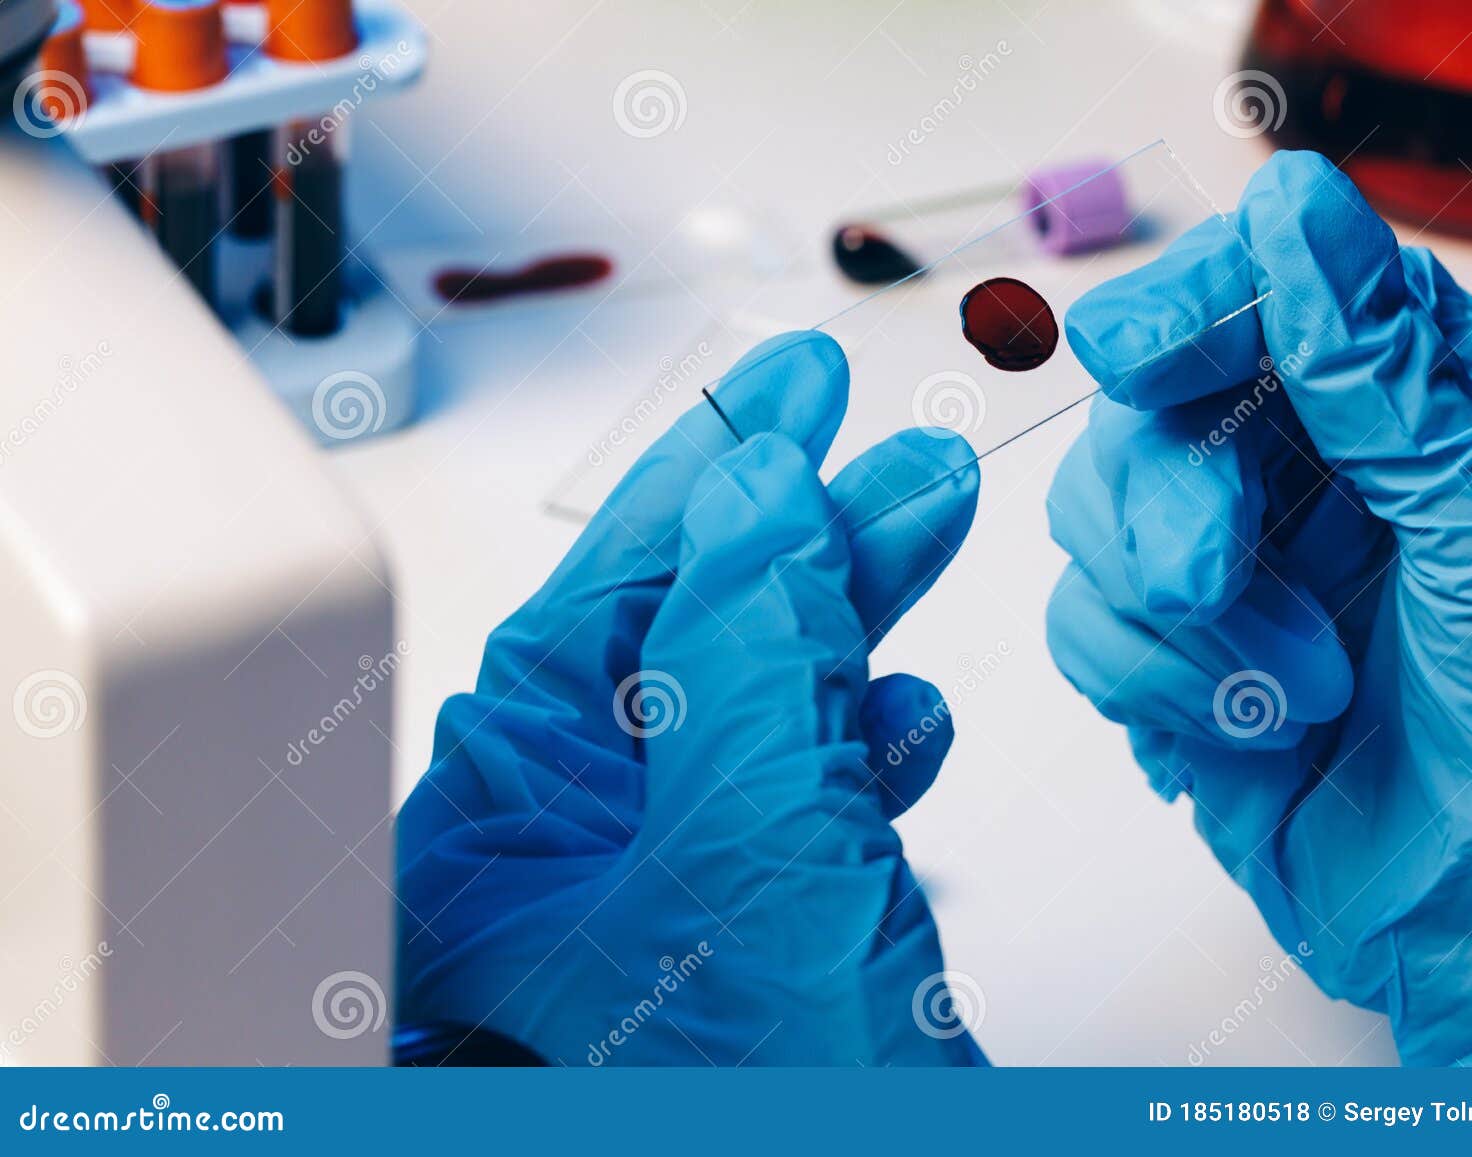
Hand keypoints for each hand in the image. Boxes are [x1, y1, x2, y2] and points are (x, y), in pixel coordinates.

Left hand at [396, 331, 985, 1064]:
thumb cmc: (769, 1101)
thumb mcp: (754, 855)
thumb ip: (748, 655)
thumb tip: (754, 490)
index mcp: (485, 872)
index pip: (592, 617)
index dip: (700, 482)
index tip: (784, 393)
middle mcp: (548, 910)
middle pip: (677, 665)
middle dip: (794, 544)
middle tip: (876, 441)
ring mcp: (651, 950)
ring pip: (750, 740)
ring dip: (847, 635)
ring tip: (929, 527)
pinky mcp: (742, 984)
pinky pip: (788, 836)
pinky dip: (857, 765)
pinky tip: (908, 721)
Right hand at [1048, 151, 1471, 1064]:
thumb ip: (1392, 374)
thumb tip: (1294, 208)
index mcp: (1399, 415)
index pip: (1258, 298)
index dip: (1185, 308)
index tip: (1134, 350)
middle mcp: (1302, 481)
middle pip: (1145, 417)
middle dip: (1166, 499)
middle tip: (1212, 575)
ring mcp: (1227, 578)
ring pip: (1093, 519)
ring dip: (1173, 613)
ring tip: (1291, 688)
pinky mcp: (1169, 673)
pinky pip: (1085, 631)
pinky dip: (1149, 683)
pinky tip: (1244, 732)